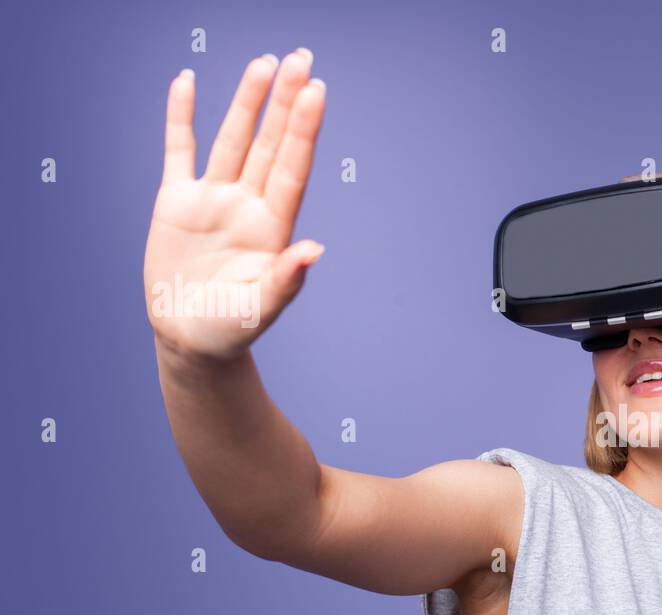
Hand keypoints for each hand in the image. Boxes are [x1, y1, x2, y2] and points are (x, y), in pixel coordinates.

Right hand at [143, 50, 325, 362]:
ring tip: (263, 62)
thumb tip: (313, 251)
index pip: (291, 168)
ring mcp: (214, 200)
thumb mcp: (262, 307)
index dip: (302, 130)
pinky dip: (181, 118)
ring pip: (233, 140)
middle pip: (269, 144)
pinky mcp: (177, 203)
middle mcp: (247, 205)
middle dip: (284, 102)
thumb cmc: (234, 329)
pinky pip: (180, 151)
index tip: (315, 93)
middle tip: (300, 59)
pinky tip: (187, 82)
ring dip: (246, 102)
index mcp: (272, 227)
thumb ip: (287, 279)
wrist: (193, 340)